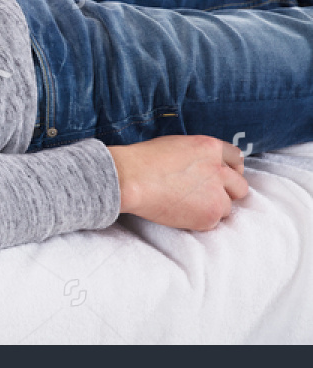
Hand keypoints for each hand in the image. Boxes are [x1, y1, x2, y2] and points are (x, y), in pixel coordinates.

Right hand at [108, 135, 249, 230]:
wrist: (128, 179)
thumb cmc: (143, 159)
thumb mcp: (177, 145)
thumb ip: (199, 155)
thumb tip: (205, 167)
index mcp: (211, 148)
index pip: (237, 159)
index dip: (230, 169)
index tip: (222, 177)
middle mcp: (220, 170)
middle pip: (240, 186)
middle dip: (227, 191)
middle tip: (207, 195)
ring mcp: (217, 195)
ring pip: (228, 207)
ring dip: (213, 207)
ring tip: (189, 205)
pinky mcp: (209, 216)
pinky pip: (213, 222)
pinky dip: (200, 220)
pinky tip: (181, 213)